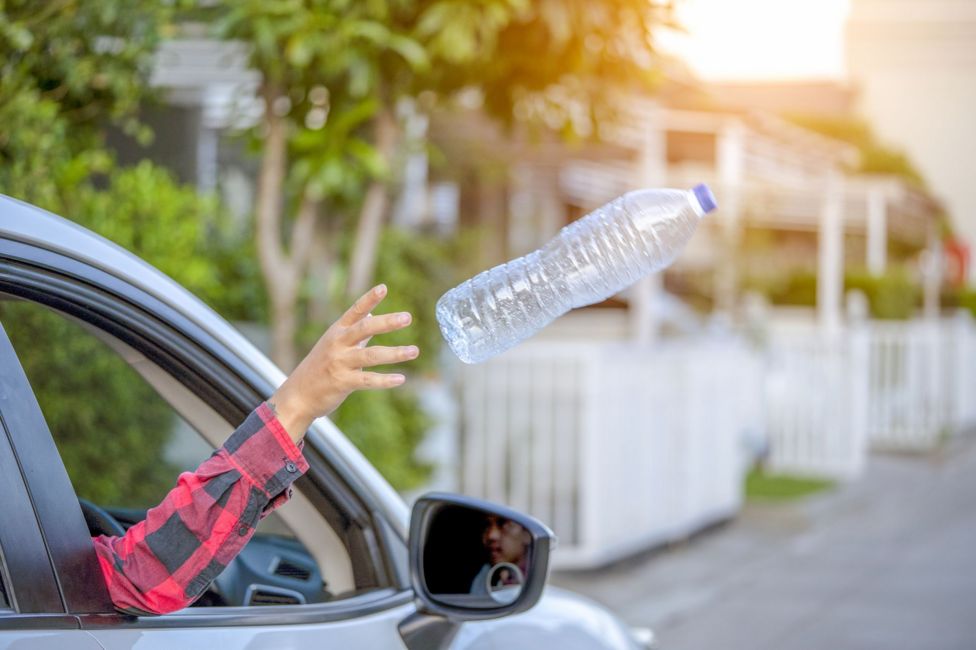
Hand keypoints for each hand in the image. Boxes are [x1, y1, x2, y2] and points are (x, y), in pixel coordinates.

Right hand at [269, 284, 418, 441]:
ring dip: (395, 353)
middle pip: (364, 328)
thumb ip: (355, 331)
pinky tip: (401, 379)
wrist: (298, 395)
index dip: (369, 299)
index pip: (355, 311)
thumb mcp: (335, 344)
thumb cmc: (320, 368)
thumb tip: (373, 315)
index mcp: (337, 331)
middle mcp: (338, 344)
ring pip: (371, 355)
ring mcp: (339, 363)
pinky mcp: (342, 382)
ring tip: (414, 351)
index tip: (383, 287)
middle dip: (387, 322)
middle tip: (407, 317)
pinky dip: (385, 380)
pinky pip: (368, 380)